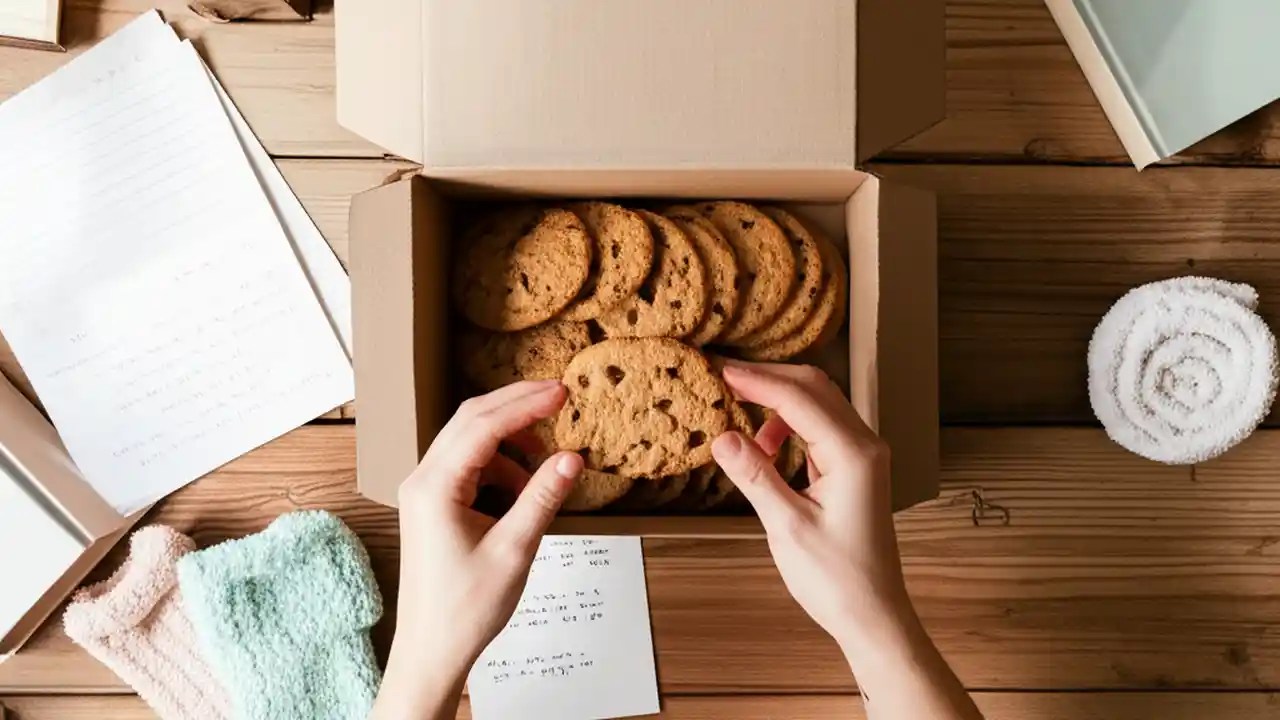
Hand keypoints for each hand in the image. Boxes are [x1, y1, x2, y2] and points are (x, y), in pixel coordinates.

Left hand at [373, 380, 581, 719]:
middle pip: (470, 421)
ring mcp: (425, 492)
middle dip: (516, 406)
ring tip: (546, 461)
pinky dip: (500, 466)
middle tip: (559, 396)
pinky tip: (524, 489)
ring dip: (511, 440)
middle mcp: (423, 481)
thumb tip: (571, 458)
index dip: (525, 403)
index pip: (483, 425)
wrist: (432, 650)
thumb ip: (542, 498)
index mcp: (434, 487)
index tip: (562, 392)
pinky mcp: (434, 505)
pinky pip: (469, 466)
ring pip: (470, 441)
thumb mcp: (514, 551)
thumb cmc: (465, 609)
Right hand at [712, 361, 909, 650]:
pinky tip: (764, 447)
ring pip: (819, 405)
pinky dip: (789, 426)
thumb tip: (721, 437)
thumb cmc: (835, 578)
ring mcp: (863, 456)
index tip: (721, 371)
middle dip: (769, 378)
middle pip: (815, 388)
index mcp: (853, 454)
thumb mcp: (786, 526)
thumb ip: (755, 476)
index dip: (758, 381)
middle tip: (725, 377)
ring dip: (779, 401)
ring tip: (738, 412)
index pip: (799, 398)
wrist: (872, 613)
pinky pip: (820, 429)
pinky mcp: (855, 469)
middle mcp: (865, 445)